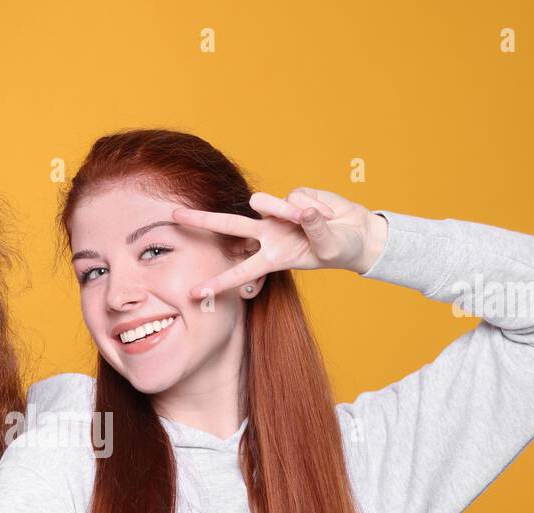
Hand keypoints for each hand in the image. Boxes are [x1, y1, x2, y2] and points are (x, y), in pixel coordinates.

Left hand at [170, 187, 388, 297]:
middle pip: (229, 226)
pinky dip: (316, 204)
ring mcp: (279, 215)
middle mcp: (269, 235)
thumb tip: (302, 210)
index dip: (218, 283)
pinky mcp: (293, 196)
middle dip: (202, 221)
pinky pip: (298, 196)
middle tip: (173, 215)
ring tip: (313, 217)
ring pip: (266, 203)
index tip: (194, 294)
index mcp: (273, 257)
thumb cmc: (341, 248)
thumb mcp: (329, 246)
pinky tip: (327, 212)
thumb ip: (315, 229)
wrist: (359, 234)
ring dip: (287, 209)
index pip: (240, 271)